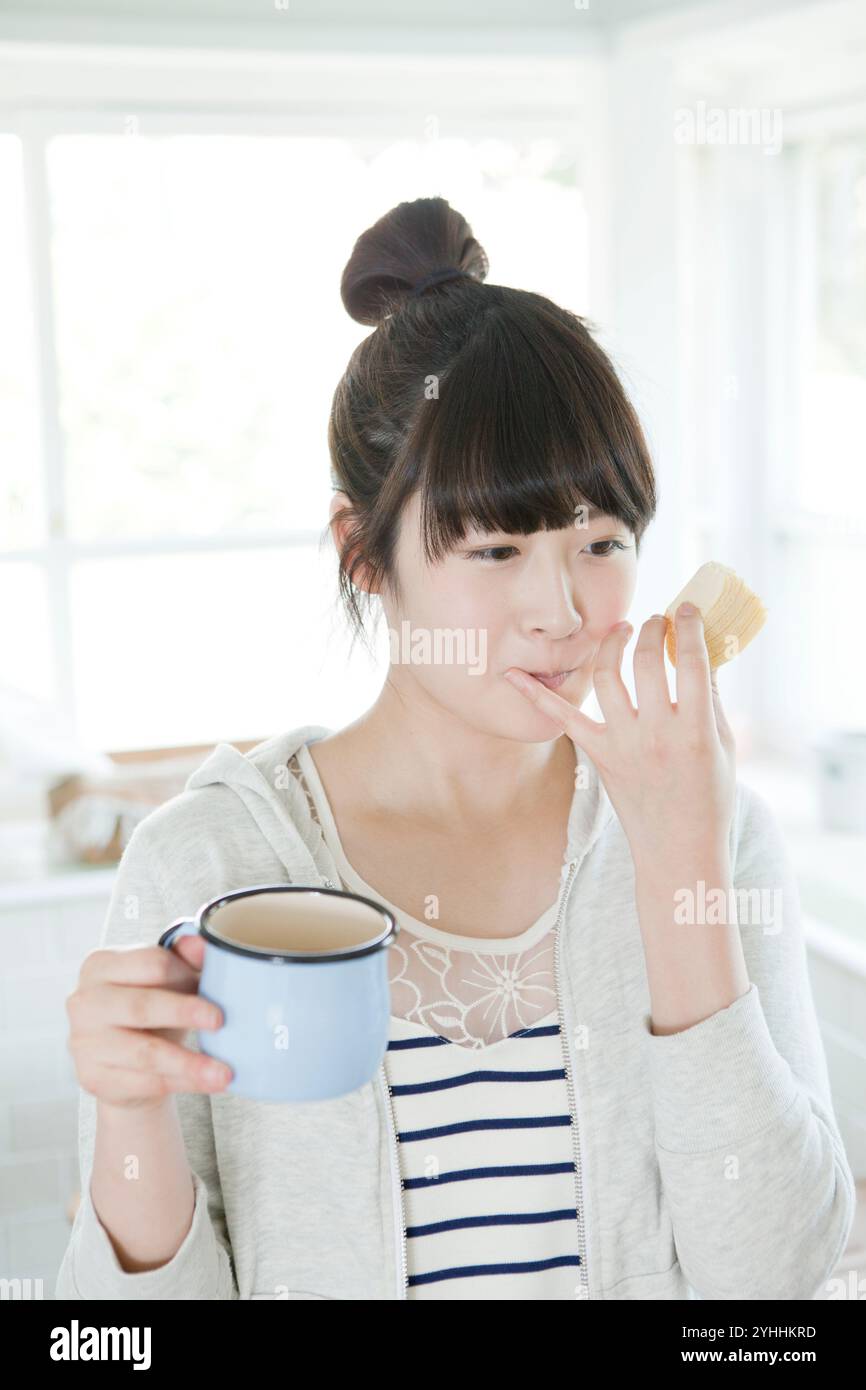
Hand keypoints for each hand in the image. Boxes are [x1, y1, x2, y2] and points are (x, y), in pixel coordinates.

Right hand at [66, 934, 232, 1111]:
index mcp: (100, 965)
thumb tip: (201, 942)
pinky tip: (206, 1083)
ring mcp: (84, 1043)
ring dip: (189, 1063)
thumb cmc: (149, 1010)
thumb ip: (183, 957)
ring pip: (145, 1053)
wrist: (127, 1063)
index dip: (185, 973)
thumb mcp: (165, 981)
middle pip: (141, 1006)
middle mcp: (84, 1002)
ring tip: (222, 1071)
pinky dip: (181, 1083)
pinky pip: (144, 1083)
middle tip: (220, 1021)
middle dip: (184, 1013)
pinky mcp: (93, 1078)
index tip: (214, 983)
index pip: (150, 963)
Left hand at [504, 603, 736, 872]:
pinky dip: (536, 696)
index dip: (688, 627)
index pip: (690, 661)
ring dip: (610, 645)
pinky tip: (514, 674)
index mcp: (695, 729)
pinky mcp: (599, 756)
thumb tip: (702, 653)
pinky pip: (564, 719)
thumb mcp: (723, 747)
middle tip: (654, 620)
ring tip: (619, 632)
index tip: (686, 610)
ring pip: (607, 677)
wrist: (678, 849)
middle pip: (645, 661)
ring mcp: (623, 744)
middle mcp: (656, 733)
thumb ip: (711, 700)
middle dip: (650, 629)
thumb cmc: (709, 798)